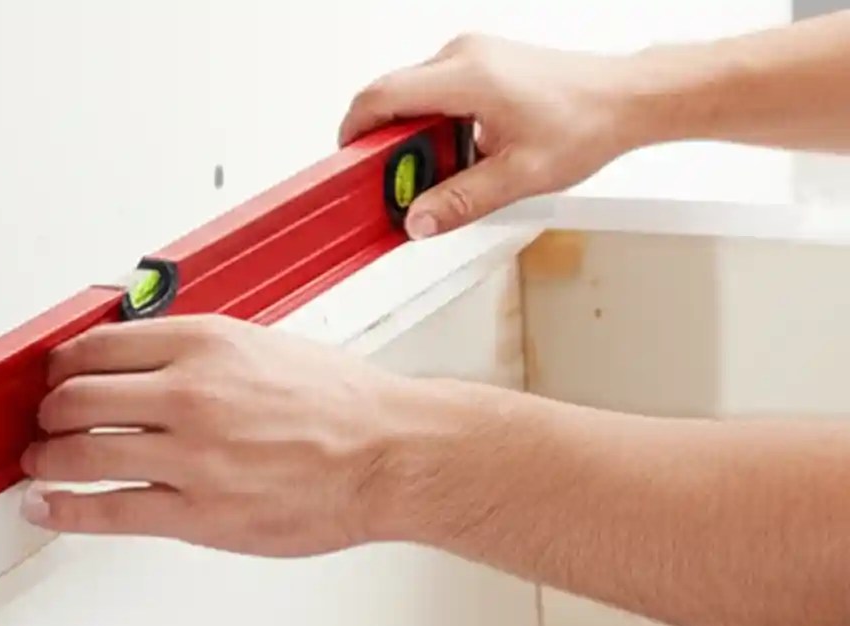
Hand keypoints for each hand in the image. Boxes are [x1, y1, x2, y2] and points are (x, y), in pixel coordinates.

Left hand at [18, 314, 477, 556]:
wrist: (386, 453)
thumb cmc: (339, 402)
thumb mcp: (262, 344)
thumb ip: (198, 351)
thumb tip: (145, 359)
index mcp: (204, 343)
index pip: (98, 346)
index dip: (63, 364)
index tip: (58, 374)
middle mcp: (189, 394)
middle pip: (76, 397)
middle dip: (48, 412)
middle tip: (45, 421)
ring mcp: (190, 456)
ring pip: (80, 454)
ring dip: (46, 459)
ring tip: (41, 464)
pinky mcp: (198, 512)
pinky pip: (108, 510)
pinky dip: (65, 509)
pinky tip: (50, 506)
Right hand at [339, 34, 643, 236]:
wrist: (626, 98)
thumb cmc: (585, 121)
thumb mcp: (518, 176)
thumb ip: (461, 202)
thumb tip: (419, 220)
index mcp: (465, 76)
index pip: (381, 97)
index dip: (354, 133)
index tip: (348, 164)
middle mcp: (462, 56)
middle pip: (392, 97)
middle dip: (387, 145)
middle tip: (399, 185)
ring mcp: (471, 56)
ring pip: (414, 96)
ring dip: (414, 138)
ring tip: (439, 175)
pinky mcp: (481, 64)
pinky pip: (436, 93)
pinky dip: (434, 126)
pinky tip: (458, 155)